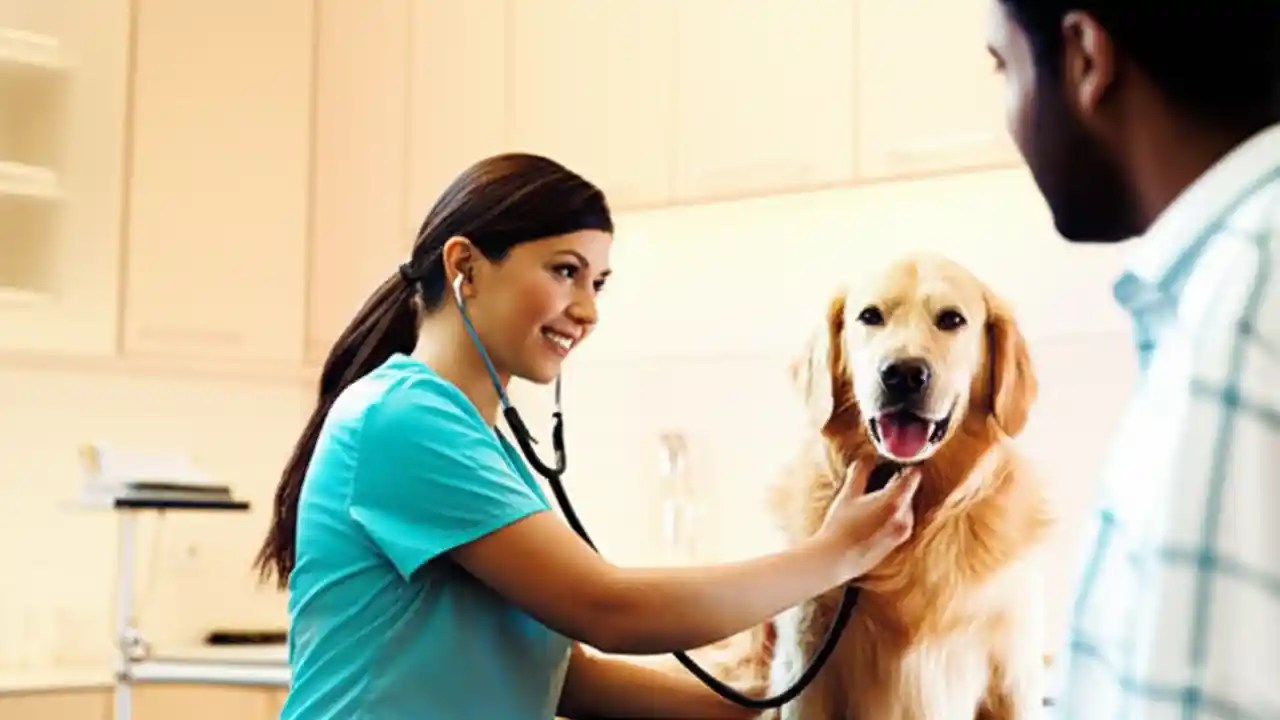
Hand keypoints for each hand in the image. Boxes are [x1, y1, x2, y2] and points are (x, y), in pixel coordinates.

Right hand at [815, 462, 920, 580]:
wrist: (836, 559)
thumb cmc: (841, 526)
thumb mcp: (848, 494)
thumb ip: (860, 471)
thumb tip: (868, 458)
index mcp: (895, 501)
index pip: (913, 476)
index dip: (906, 466)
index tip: (897, 461)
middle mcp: (904, 516)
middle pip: (909, 491)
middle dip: (897, 484)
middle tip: (879, 480)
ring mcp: (903, 531)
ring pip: (905, 506)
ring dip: (894, 500)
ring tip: (872, 501)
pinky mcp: (899, 542)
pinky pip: (901, 520)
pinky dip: (892, 514)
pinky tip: (872, 517)